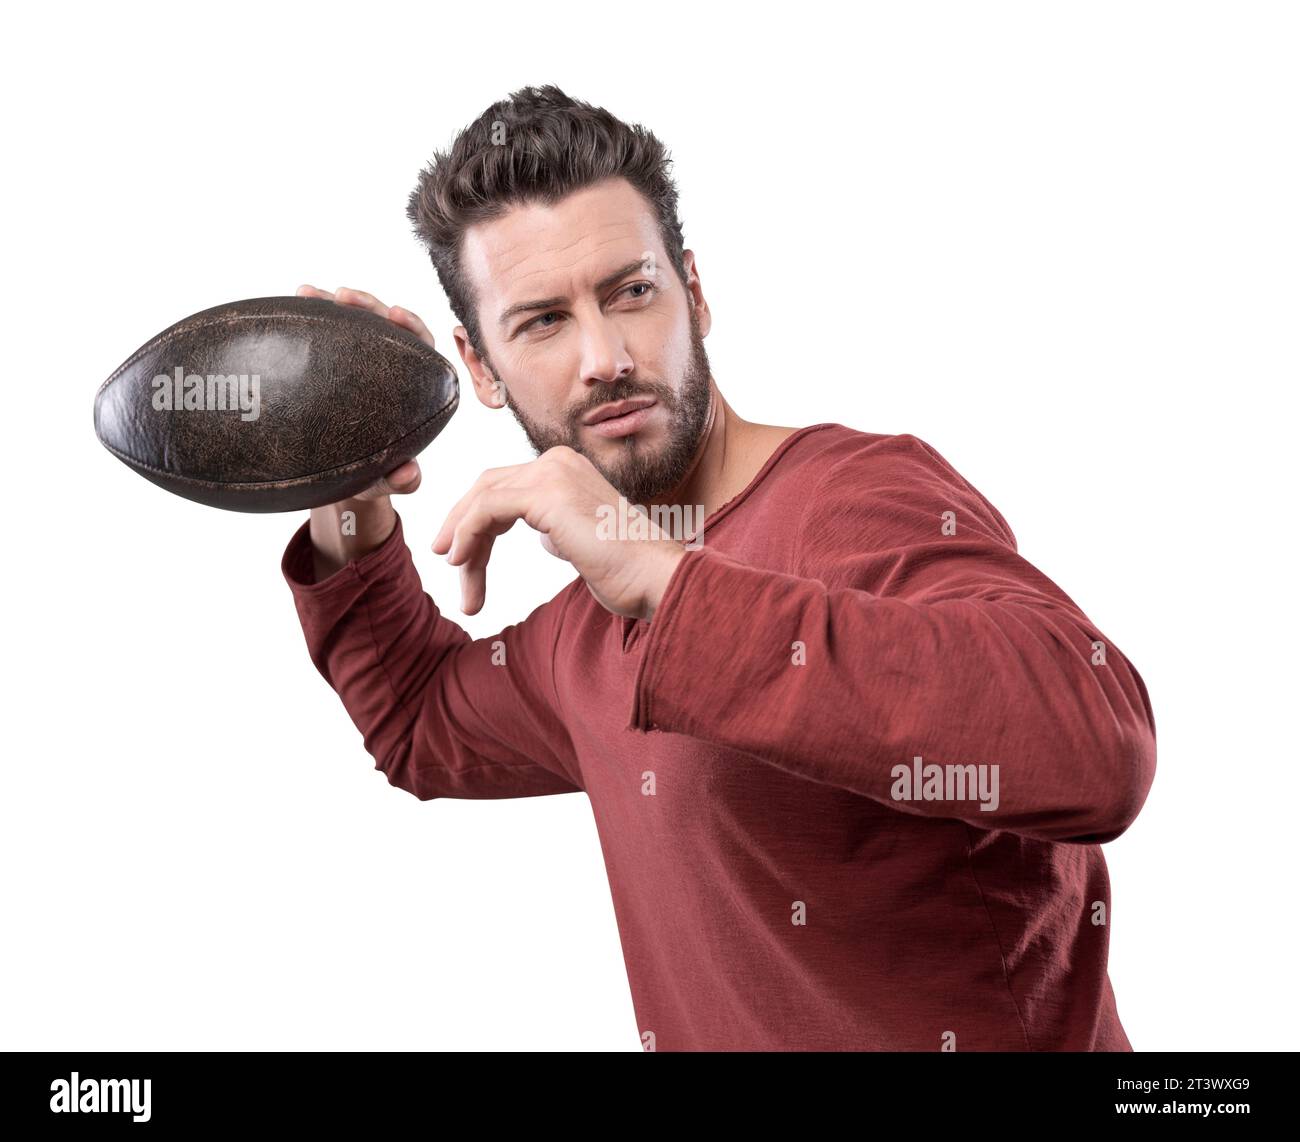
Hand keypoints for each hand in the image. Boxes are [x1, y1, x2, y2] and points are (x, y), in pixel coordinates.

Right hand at [297, 284, 433, 578]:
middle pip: (385, 323)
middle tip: (343, 296)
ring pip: (350, 321)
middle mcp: (388, 367)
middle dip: (367, 303)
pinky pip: (318, 333)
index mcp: (413, 388)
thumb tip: (409, 475)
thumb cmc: (369, 475)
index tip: (395, 313)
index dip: (412, 325)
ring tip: (307, 291)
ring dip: (330, 302)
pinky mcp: (328, 359)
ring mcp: (356, 359)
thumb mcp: (383, 480)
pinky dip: (306, 316)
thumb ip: (402, 481)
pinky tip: (289, 301)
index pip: (422, 346)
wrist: (334, 477)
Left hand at [433, 445, 687, 619]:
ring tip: (458, 578)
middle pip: (489, 488)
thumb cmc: (629, 572)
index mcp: (567, 469)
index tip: (461, 556)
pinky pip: (487, 509)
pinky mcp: (546, 494)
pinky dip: (466, 533)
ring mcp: (553, 472)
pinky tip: (461, 561)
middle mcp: (558, 461)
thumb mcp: (584, 544)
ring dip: (463, 539)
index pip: (506, 487)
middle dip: (462, 526)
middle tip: (448, 561)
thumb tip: (546, 536)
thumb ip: (561, 530)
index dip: (476, 519)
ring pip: (483, 499)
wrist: (657, 578)